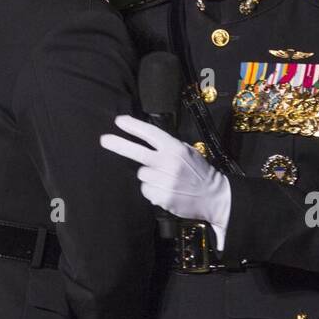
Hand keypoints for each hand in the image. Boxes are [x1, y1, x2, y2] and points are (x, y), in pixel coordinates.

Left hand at [99, 116, 229, 247]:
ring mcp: (164, 181)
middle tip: (104, 139)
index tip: (119, 121)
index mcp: (175, 149)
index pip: (150, 133)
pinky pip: (146, 190)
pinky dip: (152, 190)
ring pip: (141, 174)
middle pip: (136, 152)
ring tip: (165, 180)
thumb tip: (147, 138)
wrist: (214, 196)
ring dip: (149, 176)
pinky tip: (166, 190)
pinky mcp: (161, 197)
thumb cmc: (200, 172)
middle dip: (118, 144)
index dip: (133, 126)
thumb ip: (169, 146)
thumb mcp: (188, 152)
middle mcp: (168, 163)